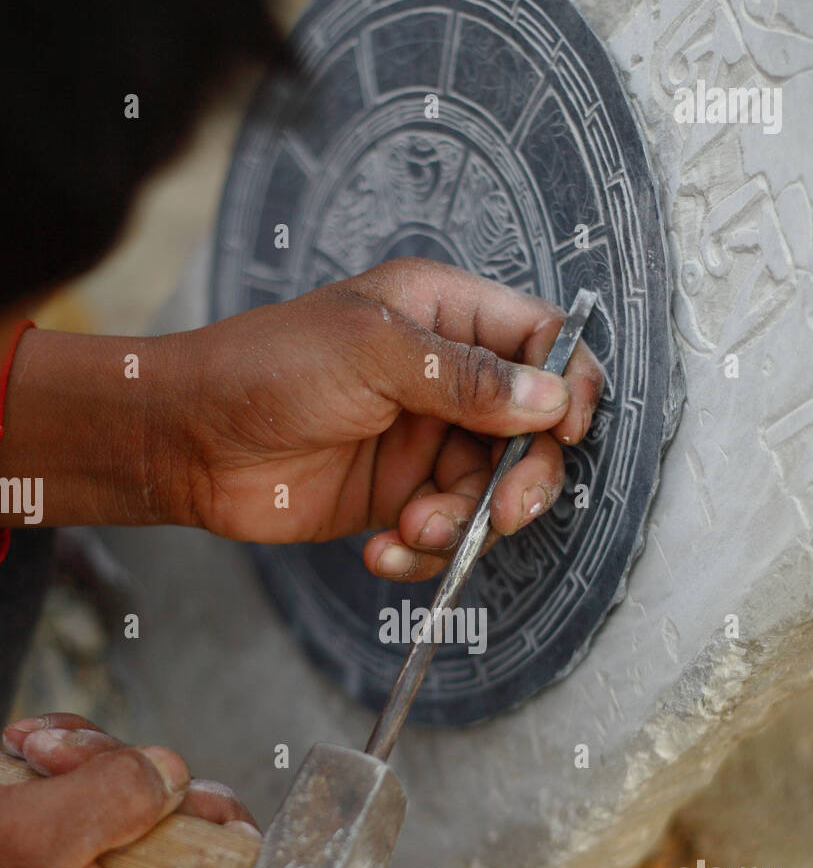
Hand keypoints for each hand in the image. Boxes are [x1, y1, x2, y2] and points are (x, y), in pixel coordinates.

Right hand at [0, 714, 259, 867]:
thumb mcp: (21, 842)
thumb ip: (109, 803)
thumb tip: (172, 773)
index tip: (310, 839)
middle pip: (210, 843)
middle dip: (158, 784)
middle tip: (86, 763)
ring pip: (157, 804)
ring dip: (96, 762)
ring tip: (32, 752)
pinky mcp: (82, 856)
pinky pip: (110, 797)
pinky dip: (72, 763)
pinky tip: (29, 752)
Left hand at [184, 259, 603, 580]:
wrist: (190, 441)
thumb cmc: (267, 370)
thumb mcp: (374, 353)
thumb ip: (467, 378)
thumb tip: (551, 398)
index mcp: (444, 315)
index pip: (539, 342)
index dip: (567, 385)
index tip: (565, 430)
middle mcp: (444, 378)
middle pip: (530, 430)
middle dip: (523, 478)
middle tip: (503, 512)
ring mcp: (423, 441)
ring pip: (489, 491)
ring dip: (462, 523)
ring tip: (414, 530)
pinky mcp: (398, 497)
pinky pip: (443, 532)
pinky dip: (423, 551)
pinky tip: (382, 552)